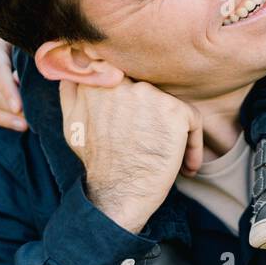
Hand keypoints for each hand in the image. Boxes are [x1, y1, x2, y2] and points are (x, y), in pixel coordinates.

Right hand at [0, 34, 24, 132]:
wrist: (28, 50)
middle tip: (30, 120)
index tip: (18, 107)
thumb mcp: (33, 45)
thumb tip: (27, 77)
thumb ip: (32, 58)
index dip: (7, 90)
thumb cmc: (36, 45)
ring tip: (23, 126)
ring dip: (0, 118)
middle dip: (9, 108)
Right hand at [59, 78, 203, 233]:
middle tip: (148, 142)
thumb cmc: (97, 162)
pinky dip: (192, 144)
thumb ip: (73, 90)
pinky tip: (187, 166)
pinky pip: (192, 120)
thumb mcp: (73, 122)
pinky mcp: (175, 111)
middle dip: (150, 114)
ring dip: (170, 128)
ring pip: (169, 104)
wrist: (117, 195)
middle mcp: (124, 82)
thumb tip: (77, 68)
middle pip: (149, 89)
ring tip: (164, 154)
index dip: (133, 102)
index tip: (134, 125)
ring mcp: (150, 95)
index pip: (125, 74)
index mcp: (98, 81)